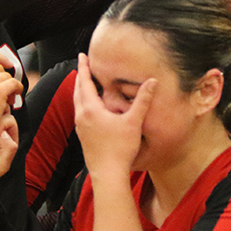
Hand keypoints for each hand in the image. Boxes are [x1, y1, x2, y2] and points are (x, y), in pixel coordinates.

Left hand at [73, 53, 155, 176]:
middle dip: (81, 77)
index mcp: (91, 109)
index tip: (82, 55)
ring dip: (81, 90)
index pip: (85, 82)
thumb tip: (152, 81)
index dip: (84, 67)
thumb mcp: (133, 121)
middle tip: (83, 65)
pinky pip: (80, 113)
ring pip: (77, 103)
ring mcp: (80, 128)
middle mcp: (81, 116)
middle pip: (77, 91)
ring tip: (87, 83)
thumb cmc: (120, 148)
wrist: (108, 174)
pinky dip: (83, 103)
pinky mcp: (83, 136)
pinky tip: (91, 107)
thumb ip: (143, 100)